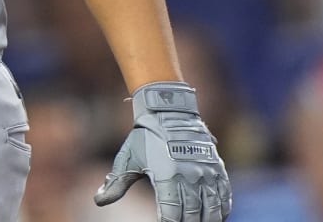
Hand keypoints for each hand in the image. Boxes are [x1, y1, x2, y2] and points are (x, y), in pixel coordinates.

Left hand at [94, 82, 230, 221]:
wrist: (169, 111)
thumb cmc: (145, 136)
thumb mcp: (128, 159)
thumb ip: (116, 183)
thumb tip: (98, 201)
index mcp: (166, 176)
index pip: (171, 214)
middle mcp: (189, 176)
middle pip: (193, 215)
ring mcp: (206, 173)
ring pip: (212, 209)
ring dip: (206, 220)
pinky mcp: (217, 168)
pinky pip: (224, 195)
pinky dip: (222, 209)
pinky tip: (215, 216)